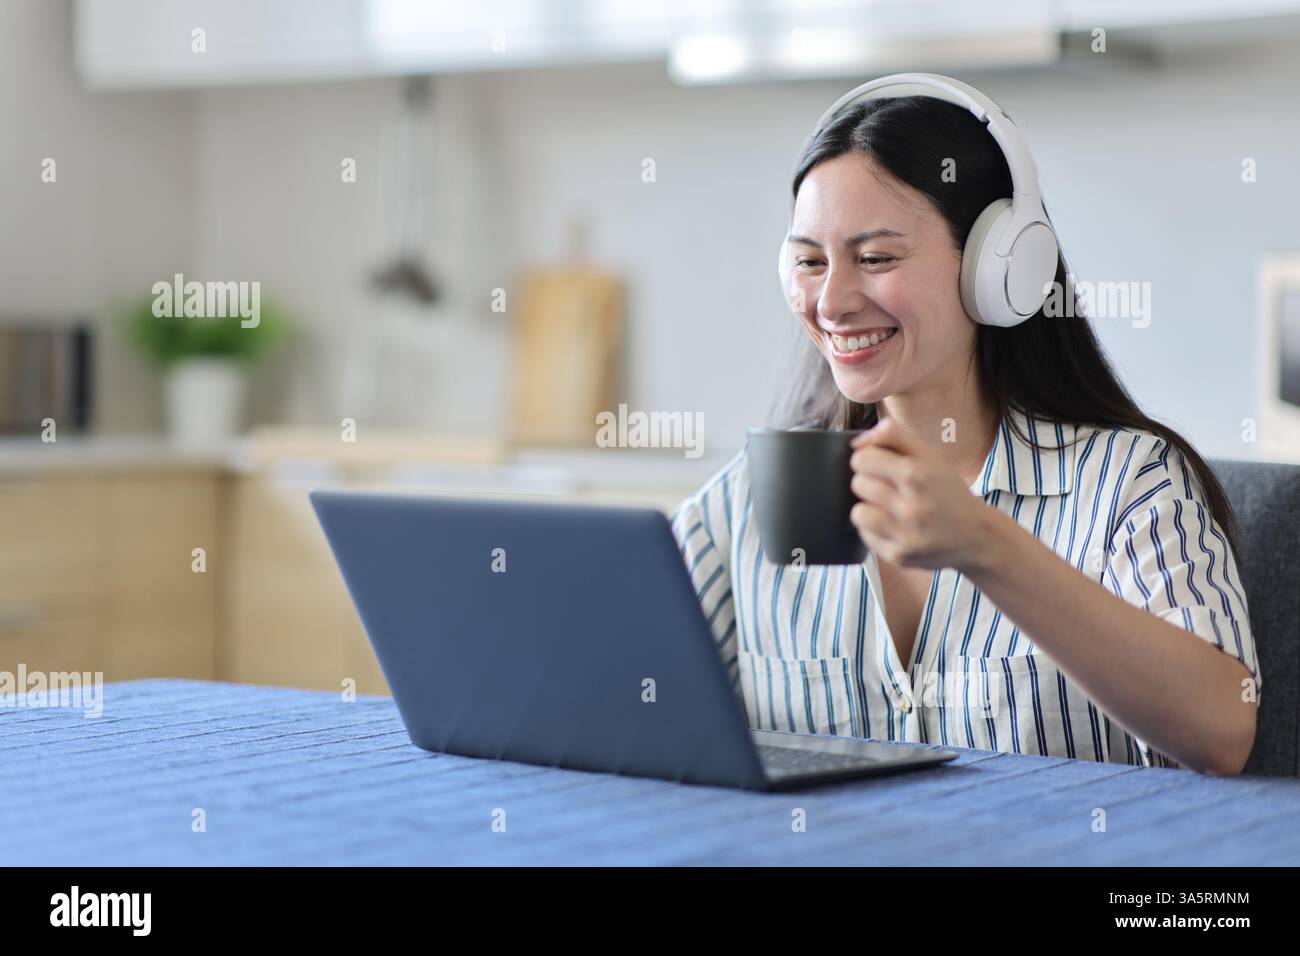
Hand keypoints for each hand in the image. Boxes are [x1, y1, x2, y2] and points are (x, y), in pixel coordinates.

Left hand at [848, 417, 993, 571]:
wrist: (976, 535)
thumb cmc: (946, 490)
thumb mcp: (929, 455)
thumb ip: (893, 436)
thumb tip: (855, 442)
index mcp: (916, 475)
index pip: (862, 459)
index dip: (867, 460)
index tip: (879, 465)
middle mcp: (910, 506)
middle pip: (858, 484)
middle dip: (869, 482)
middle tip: (888, 488)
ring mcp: (904, 534)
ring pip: (857, 513)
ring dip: (868, 508)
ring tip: (887, 507)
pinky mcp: (899, 555)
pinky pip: (865, 536)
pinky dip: (874, 530)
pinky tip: (894, 526)